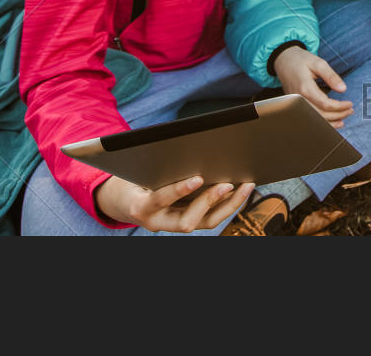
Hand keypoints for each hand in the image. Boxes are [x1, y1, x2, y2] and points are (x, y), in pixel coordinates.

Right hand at [95, 174, 253, 232]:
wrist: (126, 202)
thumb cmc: (133, 180)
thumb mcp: (137, 172)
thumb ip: (156, 165)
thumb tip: (186, 145)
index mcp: (141, 207)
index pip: (160, 200)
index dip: (178, 191)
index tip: (198, 179)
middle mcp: (158, 222)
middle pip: (187, 221)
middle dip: (209, 201)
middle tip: (227, 184)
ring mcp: (174, 224)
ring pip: (205, 222)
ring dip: (228, 204)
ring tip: (245, 185)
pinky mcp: (188, 221)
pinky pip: (211, 218)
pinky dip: (227, 204)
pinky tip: (240, 190)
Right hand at [272, 46, 353, 125]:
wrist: (283, 60)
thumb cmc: (300, 59)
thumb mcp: (318, 63)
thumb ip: (331, 76)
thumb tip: (343, 89)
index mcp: (305, 88)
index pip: (325, 104)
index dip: (340, 107)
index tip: (350, 104)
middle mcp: (299, 99)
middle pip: (320, 115)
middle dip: (338, 115)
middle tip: (350, 111)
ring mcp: (295, 104)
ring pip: (314, 119)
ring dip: (330, 122)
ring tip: (343, 119)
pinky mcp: (295, 105)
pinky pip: (309, 117)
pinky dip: (320, 122)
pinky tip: (330, 122)